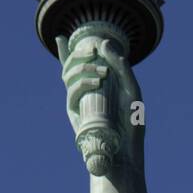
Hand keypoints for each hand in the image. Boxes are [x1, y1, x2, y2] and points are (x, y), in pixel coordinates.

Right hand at [57, 34, 144, 175]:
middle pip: (71, 67)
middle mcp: (84, 93)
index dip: (65, 52)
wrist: (126, 153)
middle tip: (94, 49)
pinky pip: (72, 93)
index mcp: (96, 86)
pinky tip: (96, 82)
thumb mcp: (131, 91)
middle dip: (79, 54)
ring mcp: (78, 103)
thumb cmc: (131, 125)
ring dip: (84, 68)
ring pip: (69, 76)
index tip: (60, 38)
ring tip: (103, 73)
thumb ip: (122, 67)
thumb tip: (103, 43)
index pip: (78, 66)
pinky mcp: (75, 114)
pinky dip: (82, 83)